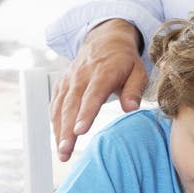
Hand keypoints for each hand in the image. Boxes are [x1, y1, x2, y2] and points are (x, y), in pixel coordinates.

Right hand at [51, 19, 147, 160]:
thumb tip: (131, 109)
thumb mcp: (138, 71)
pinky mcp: (63, 83)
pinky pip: (56, 104)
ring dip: (59, 130)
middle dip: (67, 130)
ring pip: (60, 106)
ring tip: (62, 152)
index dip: (85, 113)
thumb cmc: (125, 60)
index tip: (79, 131)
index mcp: (103, 72)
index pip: (92, 95)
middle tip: (66, 151)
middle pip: (72, 105)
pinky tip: (58, 138)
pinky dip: (54, 121)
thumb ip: (134, 90)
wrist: (106, 39)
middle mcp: (82, 76)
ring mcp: (70, 79)